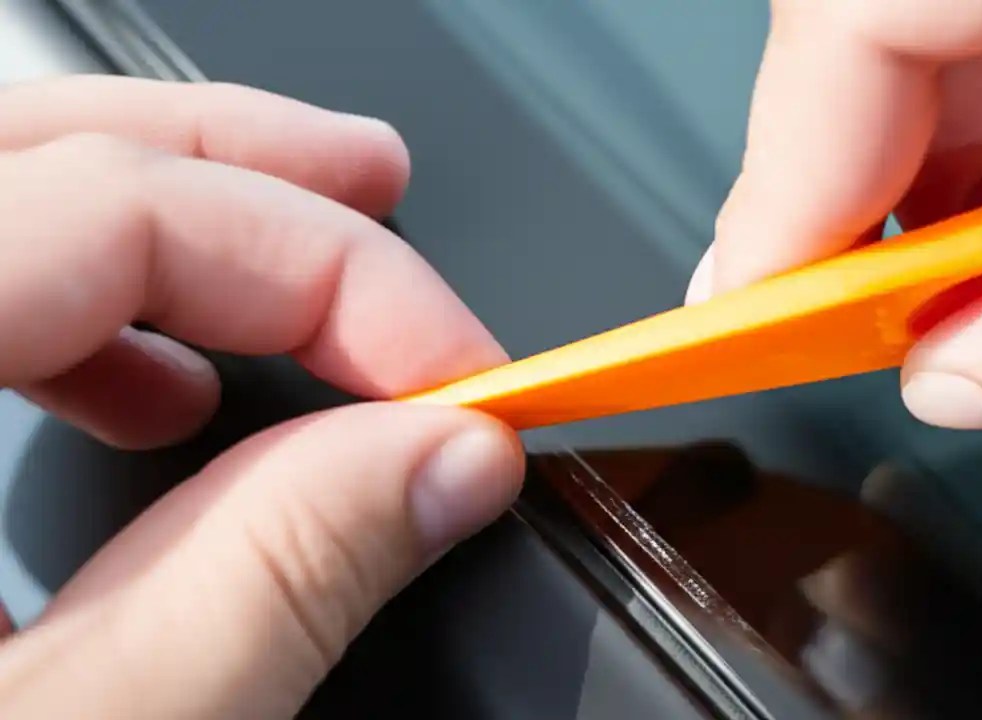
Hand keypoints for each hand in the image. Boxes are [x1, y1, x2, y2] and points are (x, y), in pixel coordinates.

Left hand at [0, 75, 523, 716]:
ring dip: (162, 228)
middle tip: (380, 182)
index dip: (326, 273)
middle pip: (41, 156)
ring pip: (5, 210)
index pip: (114, 210)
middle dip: (235, 164)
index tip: (458, 376)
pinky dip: (77, 323)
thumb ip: (270, 583)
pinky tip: (159, 398)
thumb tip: (442, 460)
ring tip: (294, 287)